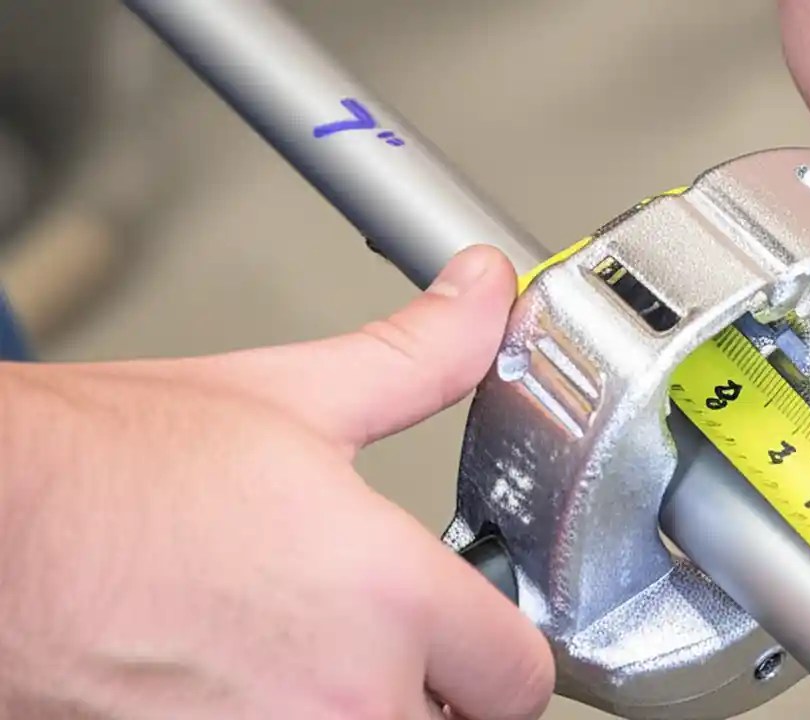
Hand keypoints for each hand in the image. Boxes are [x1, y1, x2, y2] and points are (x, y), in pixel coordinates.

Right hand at [0, 246, 552, 719]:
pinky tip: (239, 683)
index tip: (473, 624)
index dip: (500, 643)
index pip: (522, 675)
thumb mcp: (291, 395)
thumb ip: (423, 355)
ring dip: (362, 716)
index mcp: (387, 597)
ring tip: (300, 655)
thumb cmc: (103, 474)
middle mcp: (343, 701)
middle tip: (382, 636)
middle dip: (438, 688)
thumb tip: (487, 295)